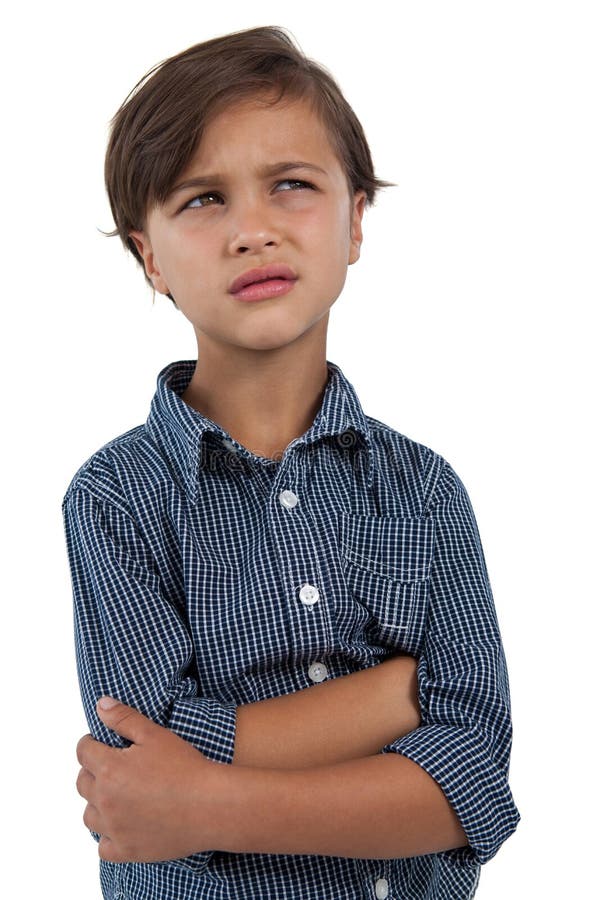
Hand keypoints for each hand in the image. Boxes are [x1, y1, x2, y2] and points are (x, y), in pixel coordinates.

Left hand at [76, 698, 225, 862]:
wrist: (210, 805)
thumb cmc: (185, 766)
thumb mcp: (154, 734)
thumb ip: (123, 718)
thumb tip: (100, 705)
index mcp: (109, 769)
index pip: (83, 752)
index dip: (90, 743)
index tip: (100, 742)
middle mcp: (105, 800)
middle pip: (82, 783)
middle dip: (92, 770)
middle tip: (113, 766)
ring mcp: (114, 829)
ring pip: (89, 815)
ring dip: (97, 803)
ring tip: (116, 794)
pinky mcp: (126, 851)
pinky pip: (103, 846)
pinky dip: (108, 835)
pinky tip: (122, 824)